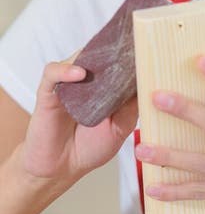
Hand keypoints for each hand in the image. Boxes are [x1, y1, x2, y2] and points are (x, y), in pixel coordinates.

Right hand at [22, 60, 138, 184]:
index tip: (144, 48)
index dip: (129, 55)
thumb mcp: (120, 128)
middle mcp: (86, 82)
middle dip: (112, 49)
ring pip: (76, 58)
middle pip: (97, 55)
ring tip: (108, 57)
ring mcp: (67, 86)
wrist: (61, 169)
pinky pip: (53, 73)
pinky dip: (65, 70)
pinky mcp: (48, 93)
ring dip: (91, 56)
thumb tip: (147, 86)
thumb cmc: (90, 147)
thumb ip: (131, 108)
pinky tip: (79, 74)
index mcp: (105, 88)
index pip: (117, 62)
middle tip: (128, 44)